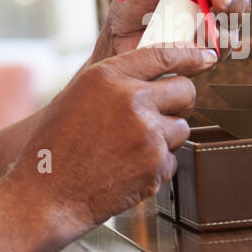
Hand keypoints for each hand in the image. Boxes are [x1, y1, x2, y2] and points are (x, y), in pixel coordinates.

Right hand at [11, 44, 217, 241]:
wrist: (46, 195)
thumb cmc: (55, 149)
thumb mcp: (78, 97)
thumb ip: (116, 83)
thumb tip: (155, 78)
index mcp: (108, 77)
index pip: (163, 55)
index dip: (191, 56)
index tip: (205, 59)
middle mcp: (131, 99)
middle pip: (185, 91)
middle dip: (180, 102)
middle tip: (162, 115)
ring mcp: (147, 132)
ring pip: (182, 127)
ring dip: (165, 138)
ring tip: (129, 150)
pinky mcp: (156, 164)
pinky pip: (173, 159)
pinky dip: (157, 166)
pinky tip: (127, 169)